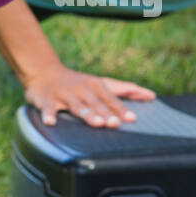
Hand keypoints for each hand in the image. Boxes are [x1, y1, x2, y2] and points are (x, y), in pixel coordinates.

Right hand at [24, 64, 156, 127]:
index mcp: (96, 87)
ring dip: (86, 114)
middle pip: (95, 103)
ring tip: (95, 122)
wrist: (45, 72)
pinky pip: (48, 108)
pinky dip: (49, 115)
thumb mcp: (100, 83)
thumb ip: (123, 90)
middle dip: (105, 113)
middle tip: (115, 123)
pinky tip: (51, 122)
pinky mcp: (46, 100)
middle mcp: (82, 90)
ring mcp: (64, 94)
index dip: (121, 109)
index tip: (131, 119)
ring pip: (76, 106)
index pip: (111, 99)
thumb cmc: (78, 83)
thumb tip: (149, 95)